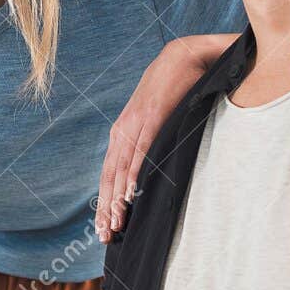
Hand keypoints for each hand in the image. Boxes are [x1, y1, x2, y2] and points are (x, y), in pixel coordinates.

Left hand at [96, 32, 238, 241]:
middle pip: (110, 177)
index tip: (105, 225)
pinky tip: (131, 195)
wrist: (184, 53)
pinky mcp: (152, 119)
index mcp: (124, 131)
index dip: (107, 200)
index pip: (110, 173)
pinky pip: (141, 152)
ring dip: (118, 199)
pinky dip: (134, 175)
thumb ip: (154, 138)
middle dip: (107, 208)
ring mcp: (136, 124)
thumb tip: (157, 166)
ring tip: (116, 225)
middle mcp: (124, 130)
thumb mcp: (159, 117)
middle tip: (106, 235)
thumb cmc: (174, 86)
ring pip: (122, 170)